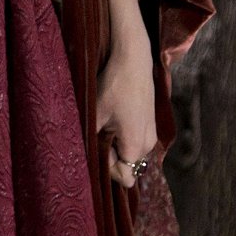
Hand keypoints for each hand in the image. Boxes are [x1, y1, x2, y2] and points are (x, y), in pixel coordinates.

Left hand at [95, 0, 157, 188]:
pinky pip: (136, 140)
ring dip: (118, 146)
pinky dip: (124, 136)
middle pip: (129, 166)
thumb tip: (84, 161)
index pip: (125, 178)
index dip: (108, 170)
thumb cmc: (113, 86)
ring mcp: (152, 132)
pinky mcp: (151, 121)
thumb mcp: (95, 115)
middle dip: (112, 159)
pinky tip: (113, 118)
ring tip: (104, 126)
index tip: (96, 150)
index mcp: (136, 145)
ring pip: (132, 153)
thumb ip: (92, 143)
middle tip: (97, 138)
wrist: (133, 58)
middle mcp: (149, 143)